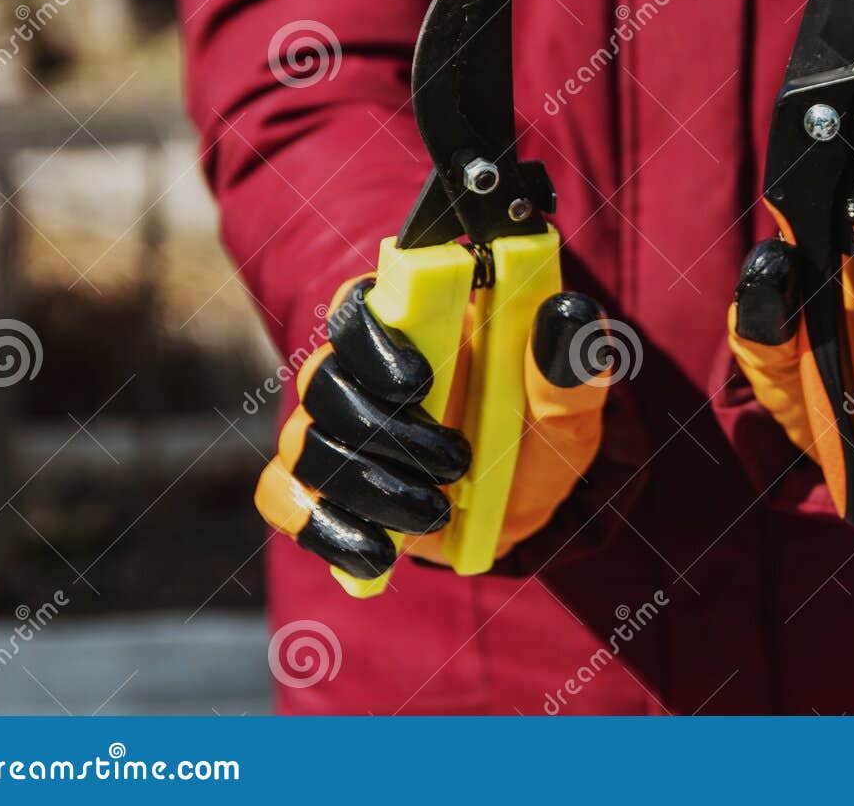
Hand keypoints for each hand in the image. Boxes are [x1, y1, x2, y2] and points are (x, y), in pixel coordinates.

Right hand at [256, 276, 611, 578]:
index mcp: (420, 326)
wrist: (531, 503)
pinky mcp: (324, 486)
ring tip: (435, 511)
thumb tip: (567, 314)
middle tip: (453, 461)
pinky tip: (374, 552)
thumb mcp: (571, 405)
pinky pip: (282, 497)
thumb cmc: (545, 433)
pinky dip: (322, 526)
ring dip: (367, 482)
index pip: (359, 302)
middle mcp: (364, 369)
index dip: (370, 334)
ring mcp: (336, 428)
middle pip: (323, 377)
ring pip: (305, 440)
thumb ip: (567, 365)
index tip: (420, 379)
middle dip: (382, 428)